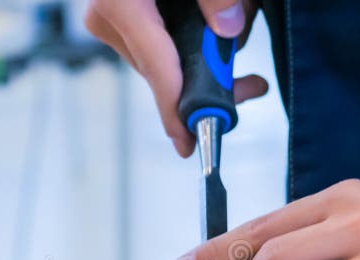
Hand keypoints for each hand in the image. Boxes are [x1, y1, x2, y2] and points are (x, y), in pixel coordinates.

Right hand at [85, 0, 267, 156]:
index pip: (158, 69)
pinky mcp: (121, 21)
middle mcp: (110, 18)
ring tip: (242, 59)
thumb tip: (229, 28)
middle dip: (207, 84)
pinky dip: (188, 51)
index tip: (191, 145)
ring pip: (163, 64)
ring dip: (202, 66)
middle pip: (164, 73)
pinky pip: (158, 50)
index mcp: (123, 3)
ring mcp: (112, 21)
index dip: (178, 110)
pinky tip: (216, 44)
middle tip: (250, 89)